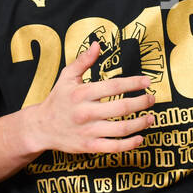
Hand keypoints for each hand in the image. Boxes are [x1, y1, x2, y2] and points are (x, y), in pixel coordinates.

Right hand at [22, 41, 155, 154]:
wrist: (41, 127)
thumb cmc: (57, 99)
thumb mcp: (66, 77)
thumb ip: (83, 61)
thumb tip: (98, 45)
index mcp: (82, 93)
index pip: (114, 86)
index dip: (133, 83)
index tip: (147, 81)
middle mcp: (86, 112)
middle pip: (121, 107)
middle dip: (141, 102)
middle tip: (152, 99)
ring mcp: (88, 131)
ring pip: (121, 129)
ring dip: (140, 123)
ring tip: (151, 117)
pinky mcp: (89, 146)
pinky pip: (113, 147)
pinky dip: (129, 144)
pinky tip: (140, 138)